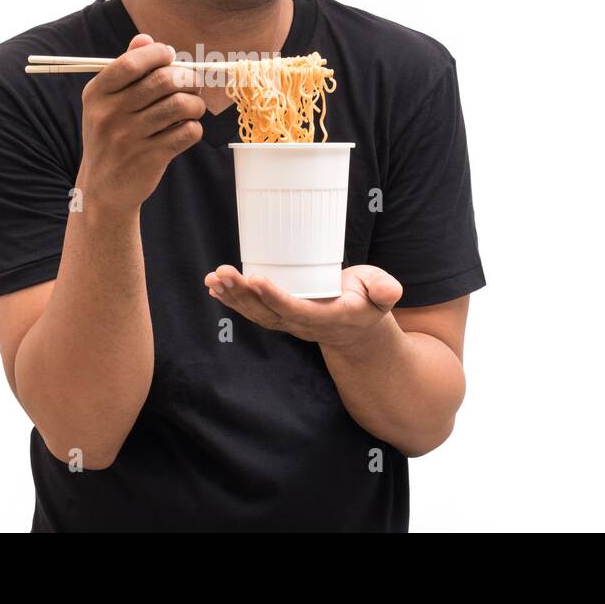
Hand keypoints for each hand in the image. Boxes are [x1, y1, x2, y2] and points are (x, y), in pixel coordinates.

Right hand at [77, 33, 204, 215]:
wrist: (103, 189)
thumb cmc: (110, 136)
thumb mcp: (106, 103)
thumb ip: (126, 69)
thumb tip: (146, 39)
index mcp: (97, 94)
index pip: (131, 63)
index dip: (157, 54)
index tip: (169, 56)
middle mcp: (110, 114)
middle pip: (163, 81)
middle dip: (187, 78)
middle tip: (192, 83)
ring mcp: (129, 138)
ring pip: (180, 105)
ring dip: (196, 103)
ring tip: (194, 107)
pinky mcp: (150, 158)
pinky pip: (187, 132)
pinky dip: (195, 127)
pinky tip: (187, 128)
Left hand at [203, 263, 403, 349]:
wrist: (356, 329)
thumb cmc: (367, 301)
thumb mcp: (381, 292)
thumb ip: (385, 290)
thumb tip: (390, 291)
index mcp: (327, 317)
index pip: (297, 309)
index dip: (276, 296)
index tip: (257, 279)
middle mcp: (302, 323)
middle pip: (267, 312)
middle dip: (243, 294)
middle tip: (223, 274)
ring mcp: (287, 322)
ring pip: (255, 313)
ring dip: (232, 296)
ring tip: (214, 277)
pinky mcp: (278, 316)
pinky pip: (251, 311)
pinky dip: (232, 300)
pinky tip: (215, 287)